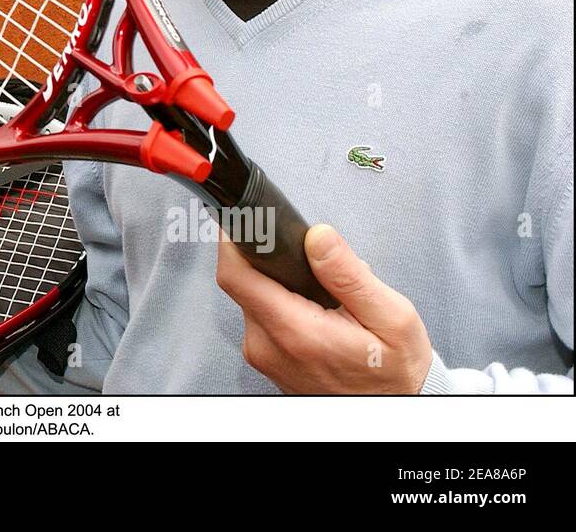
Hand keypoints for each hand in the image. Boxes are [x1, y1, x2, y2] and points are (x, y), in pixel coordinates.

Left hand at [216, 224, 433, 393]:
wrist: (392, 409)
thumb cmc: (395, 370)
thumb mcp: (391, 317)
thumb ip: (348, 274)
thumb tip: (317, 237)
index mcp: (295, 332)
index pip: (236, 275)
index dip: (234, 240)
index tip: (246, 219)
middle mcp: (268, 346)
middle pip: (245, 281)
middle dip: (273, 260)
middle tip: (312, 260)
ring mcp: (263, 354)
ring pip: (254, 296)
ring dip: (280, 283)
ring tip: (324, 293)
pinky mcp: (266, 358)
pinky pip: (262, 316)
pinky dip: (283, 303)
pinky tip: (316, 309)